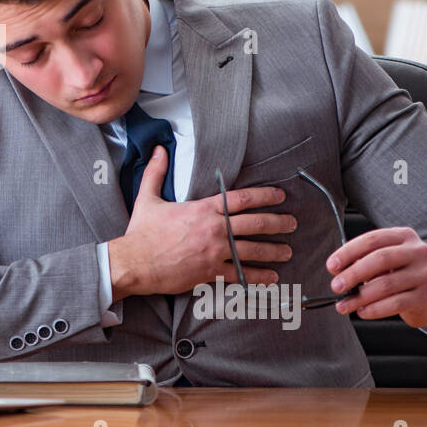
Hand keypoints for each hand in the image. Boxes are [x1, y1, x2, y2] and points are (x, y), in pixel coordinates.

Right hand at [108, 145, 296, 299]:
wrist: (134, 262)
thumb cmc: (141, 232)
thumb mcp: (148, 198)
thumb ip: (156, 173)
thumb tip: (159, 150)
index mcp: (202, 209)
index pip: (241, 199)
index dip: (264, 196)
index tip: (280, 196)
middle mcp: (213, 229)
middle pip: (255, 224)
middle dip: (278, 223)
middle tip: (292, 224)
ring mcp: (214, 252)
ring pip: (252, 250)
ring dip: (274, 250)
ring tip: (288, 251)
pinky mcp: (210, 273)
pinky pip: (239, 274)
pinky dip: (258, 276)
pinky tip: (271, 277)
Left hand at [326, 226, 426, 327]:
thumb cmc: (398, 273)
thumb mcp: (384, 260)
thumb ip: (362, 260)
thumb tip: (337, 271)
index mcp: (403, 236)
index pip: (372, 239)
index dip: (349, 252)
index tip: (332, 266)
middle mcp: (417, 252)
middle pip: (380, 259)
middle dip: (353, 274)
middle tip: (336, 286)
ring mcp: (424, 274)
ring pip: (386, 284)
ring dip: (360, 297)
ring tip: (344, 305)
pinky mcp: (424, 296)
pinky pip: (396, 303)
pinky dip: (375, 309)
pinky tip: (362, 312)